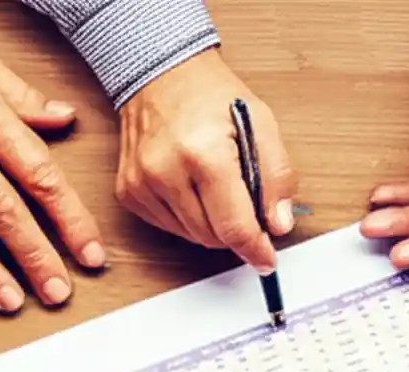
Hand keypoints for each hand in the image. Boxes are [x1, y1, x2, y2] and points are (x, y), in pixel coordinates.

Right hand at [118, 50, 296, 271]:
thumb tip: (279, 224)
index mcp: (204, 154)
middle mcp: (166, 171)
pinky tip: (193, 186)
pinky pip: (169, 226)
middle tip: (245, 201)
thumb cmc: (211, 96)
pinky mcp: (129, 192)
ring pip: (191, 236)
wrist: (161, 74)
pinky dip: (189, 217)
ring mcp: (141, 184)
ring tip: (217, 186)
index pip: (234, 226)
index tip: (267, 260)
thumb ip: (277, 177)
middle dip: (236, 229)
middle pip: (213, 237)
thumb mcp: (262, 124)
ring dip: (212, 224)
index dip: (256, 250)